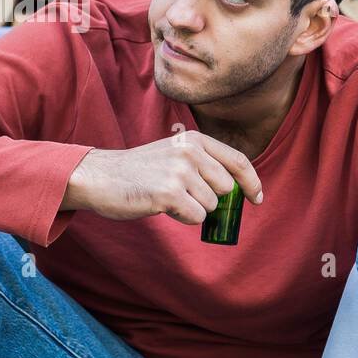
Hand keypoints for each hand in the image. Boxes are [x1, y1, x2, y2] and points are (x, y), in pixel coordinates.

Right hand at [62, 129, 263, 224]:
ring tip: (167, 197)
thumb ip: (204, 163)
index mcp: (195, 139)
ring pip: (211, 206)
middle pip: (226, 189)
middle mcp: (190, 151)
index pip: (239, 161)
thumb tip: (239, 190)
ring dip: (192, 209)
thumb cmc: (140, 171)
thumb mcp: (175, 154)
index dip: (252, 182)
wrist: (100, 177)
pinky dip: (182, 217)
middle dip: (209, 199)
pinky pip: (196, 216)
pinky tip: (162, 206)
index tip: (257, 198)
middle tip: (180, 193)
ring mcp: (180, 171)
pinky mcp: (169, 193)